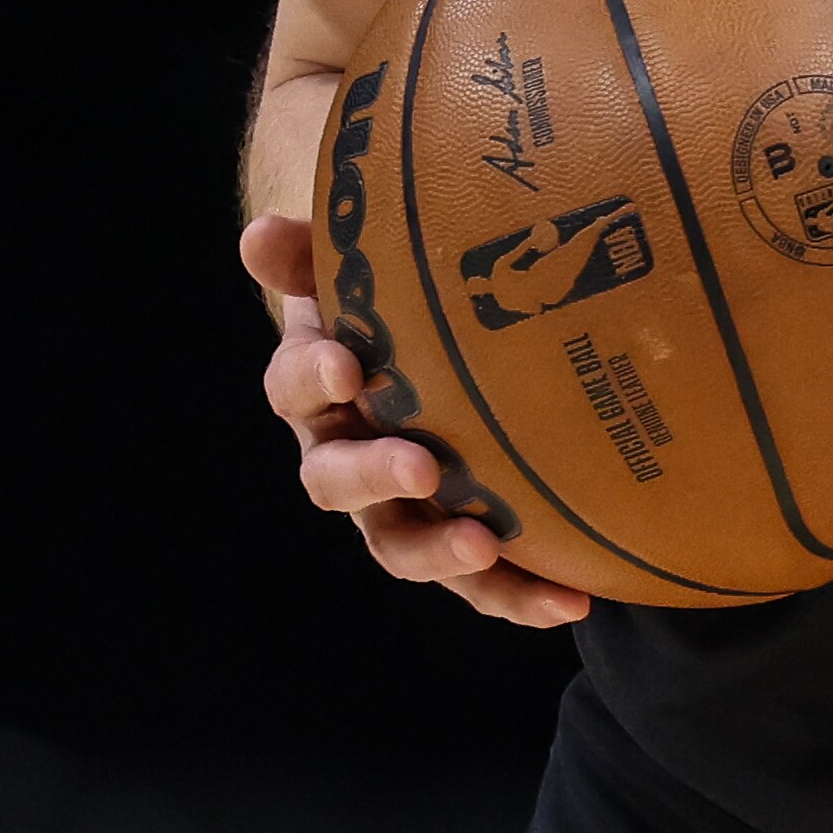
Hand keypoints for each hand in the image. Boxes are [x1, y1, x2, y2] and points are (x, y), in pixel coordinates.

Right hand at [238, 211, 590, 627]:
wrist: (428, 352)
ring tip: (484, 546)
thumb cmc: (390, 306)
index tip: (347, 362)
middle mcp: (343, 458)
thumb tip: (260, 232)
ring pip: (400, 545)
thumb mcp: (356, 270)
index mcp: (315, 388)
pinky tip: (572, 600)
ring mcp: (396, 509)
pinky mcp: (453, 543)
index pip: (295, 383)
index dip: (314, 375)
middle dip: (376, 476)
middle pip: (336, 483)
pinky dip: (517, 595)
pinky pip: (478, 582)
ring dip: (439, 552)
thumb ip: (311, 252)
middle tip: (423, 464)